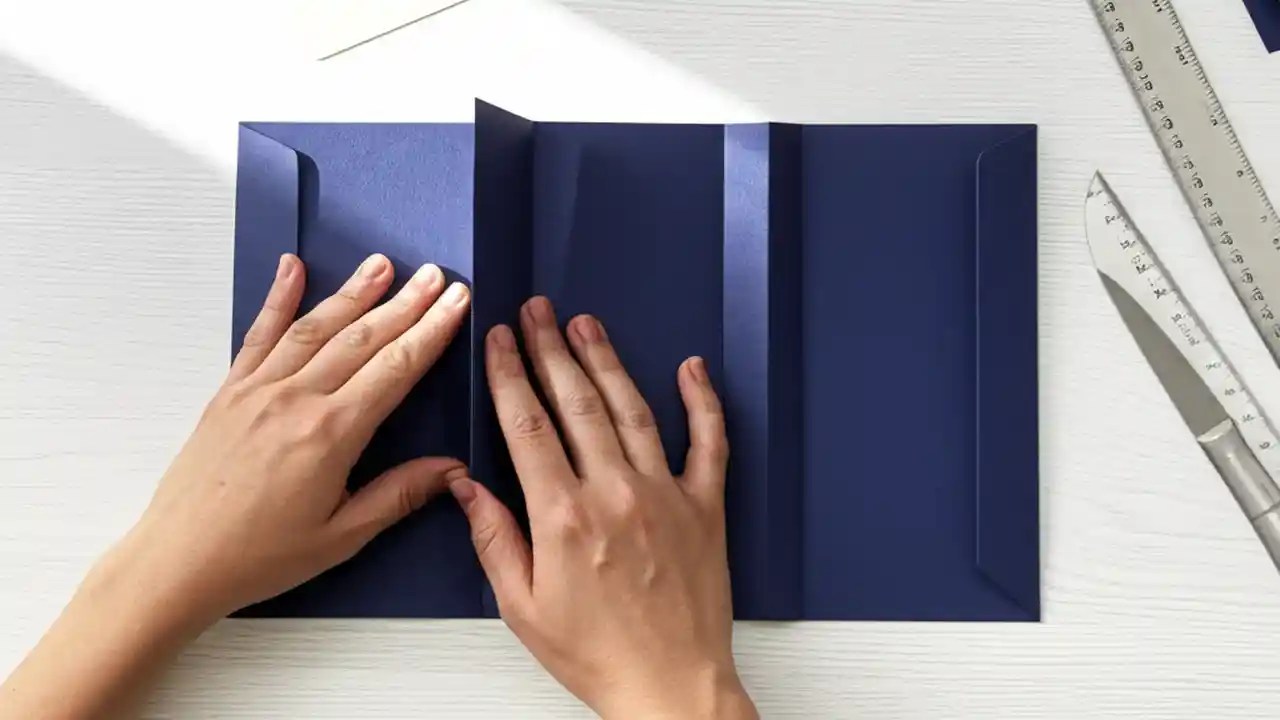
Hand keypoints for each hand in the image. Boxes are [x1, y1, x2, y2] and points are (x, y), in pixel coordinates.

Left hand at [96, 253, 471, 624]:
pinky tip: (293, 268)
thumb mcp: (342, 536)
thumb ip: (399, 495)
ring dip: (353, 292)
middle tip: (435, 274)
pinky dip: (278, 298)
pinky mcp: (229, 392)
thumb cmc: (261, 557)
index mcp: (332, 434)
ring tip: (383, 264)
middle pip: (362, 338)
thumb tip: (454, 469)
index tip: (457, 301)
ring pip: (316, 328)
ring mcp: (259, 389)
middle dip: (405, 303)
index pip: (396, 368)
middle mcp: (297, 399)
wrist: (179, 561)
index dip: (431, 331)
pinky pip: (259, 335)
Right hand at [450, 297, 756, 719]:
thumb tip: (465, 486)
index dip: (510, 373)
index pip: (527, 424)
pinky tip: (691, 368)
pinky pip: (709, 441)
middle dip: (551, 349)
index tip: (500, 341)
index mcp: (563, 517)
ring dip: (606, 361)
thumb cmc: (598, 656)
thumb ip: (494, 538)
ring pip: (632, 409)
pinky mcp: (705, 506)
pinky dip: (703, 401)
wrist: (670, 687)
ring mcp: (665, 494)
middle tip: (538, 312)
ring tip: (586, 326)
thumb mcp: (523, 607)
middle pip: (576, 403)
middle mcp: (615, 494)